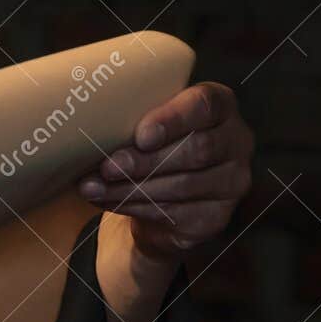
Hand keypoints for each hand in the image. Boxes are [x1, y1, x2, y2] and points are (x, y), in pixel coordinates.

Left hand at [78, 81, 252, 264]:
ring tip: (93, 186)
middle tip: (108, 166)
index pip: (206, 104)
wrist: (156, 198)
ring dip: (131, 187)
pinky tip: (106, 200)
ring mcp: (231, 182)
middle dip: (146, 160)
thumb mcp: (142, 122)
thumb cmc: (147, 147)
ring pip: (183, 185)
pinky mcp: (216, 217)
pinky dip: (133, 206)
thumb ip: (130, 114)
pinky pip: (174, 212)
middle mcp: (236, 141)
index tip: (140, 135)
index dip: (173, 119)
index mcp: (219, 106)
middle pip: (197, 150)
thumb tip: (84, 118)